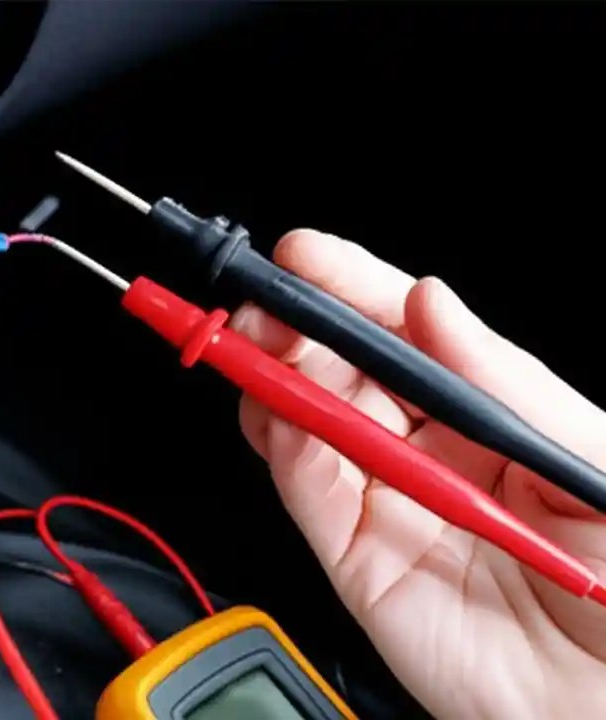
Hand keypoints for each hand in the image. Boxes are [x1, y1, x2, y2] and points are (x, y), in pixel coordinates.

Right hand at [233, 231, 605, 718]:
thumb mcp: (592, 459)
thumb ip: (506, 384)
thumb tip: (433, 306)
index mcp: (486, 413)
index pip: (401, 334)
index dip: (350, 290)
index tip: (306, 258)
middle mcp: (427, 449)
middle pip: (343, 370)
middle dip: (294, 328)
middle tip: (263, 302)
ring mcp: (385, 501)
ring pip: (309, 422)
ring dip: (275, 379)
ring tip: (259, 349)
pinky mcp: (353, 559)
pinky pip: (308, 492)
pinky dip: (285, 449)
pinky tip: (282, 416)